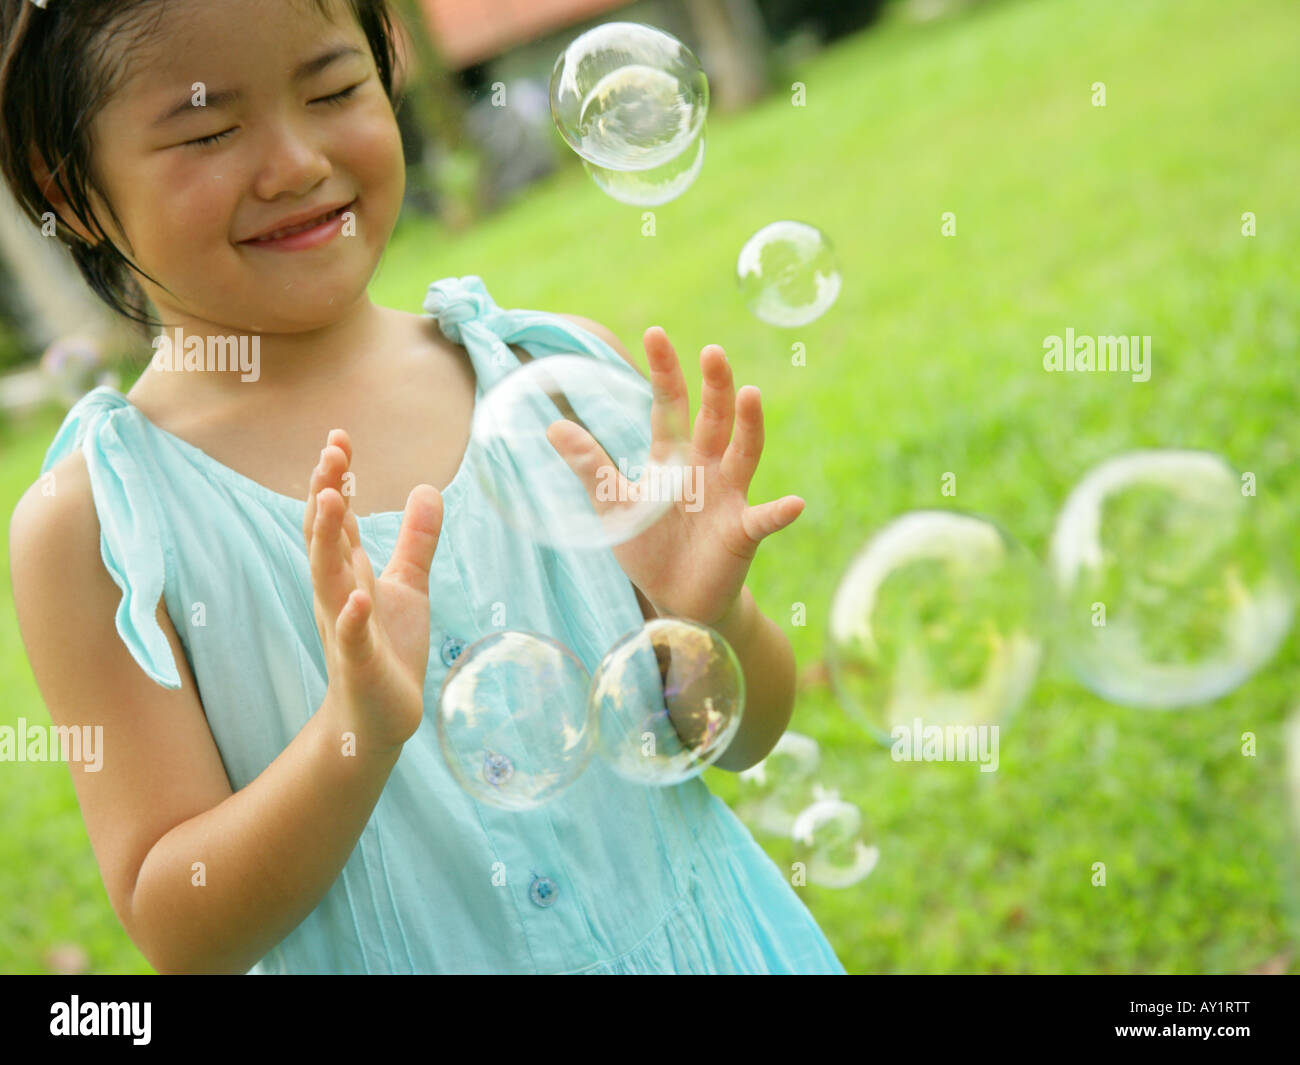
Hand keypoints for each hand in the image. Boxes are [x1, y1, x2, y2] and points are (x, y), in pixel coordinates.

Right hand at [303, 430, 442, 753]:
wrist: (380, 715)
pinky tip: (358, 598)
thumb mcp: (409, 585)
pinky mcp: (359, 661)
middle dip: (326, 495)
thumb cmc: (389, 645)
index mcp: (348, 572)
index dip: (336, 479)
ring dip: (328, 539)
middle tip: (330, 454)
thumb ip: (417, 540)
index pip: (337, 518)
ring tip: (334, 499)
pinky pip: (351, 635)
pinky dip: (352, 616)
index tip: (339, 438)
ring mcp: (344, 626)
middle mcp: (337, 592)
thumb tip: (428, 488)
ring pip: (327, 577)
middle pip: (324, 537)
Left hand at [544, 327, 803, 630]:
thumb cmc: (649, 547)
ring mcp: (729, 497)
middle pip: (714, 418)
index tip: (655, 334)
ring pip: (744, 453)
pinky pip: (764, 519)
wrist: (678, 599)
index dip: (664, 372)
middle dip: (714, 386)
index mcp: (674, 459)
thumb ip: (590, 466)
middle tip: (713, 351)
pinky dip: (780, 512)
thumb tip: (553, 426)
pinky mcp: (743, 532)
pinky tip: (794, 503)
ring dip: (750, 425)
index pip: (670, 406)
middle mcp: (707, 468)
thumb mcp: (614, 505)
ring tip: (751, 394)